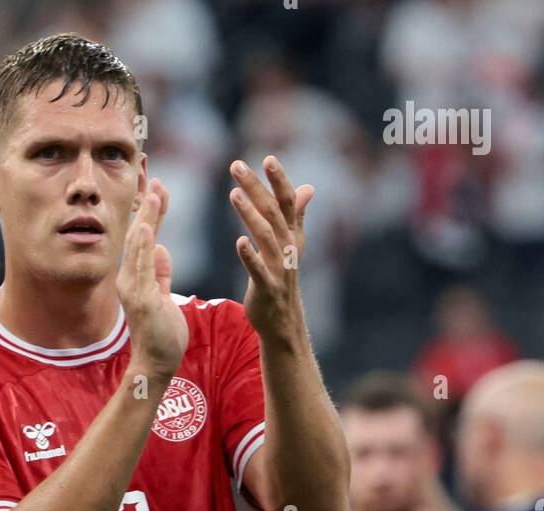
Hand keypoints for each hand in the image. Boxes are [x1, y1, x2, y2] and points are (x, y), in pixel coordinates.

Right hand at [118, 180, 188, 383]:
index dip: (151, 212)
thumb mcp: (164, 298)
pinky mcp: (141, 299)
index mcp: (138, 276)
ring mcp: (134, 288)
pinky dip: (141, 246)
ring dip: (146, 218)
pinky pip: (141, 268)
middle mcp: (131, 278)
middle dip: (147, 206)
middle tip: (152, 176)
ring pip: (139, 246)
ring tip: (153, 192)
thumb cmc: (162, 336)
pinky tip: (145, 227)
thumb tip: (161, 250)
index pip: (144, 237)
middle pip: (138, 234)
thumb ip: (161, 274)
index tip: (157, 186)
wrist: (156, 365)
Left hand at [230, 155, 313, 344]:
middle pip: (273, 211)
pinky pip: (258, 269)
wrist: (281, 320)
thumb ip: (298, 214)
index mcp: (293, 235)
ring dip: (250, 214)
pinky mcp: (266, 287)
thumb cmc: (282, 278)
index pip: (287, 202)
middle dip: (256, 187)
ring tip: (234, 194)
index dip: (279, 180)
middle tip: (236, 165)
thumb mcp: (292, 244)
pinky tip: (240, 241)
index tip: (268, 158)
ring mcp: (279, 267)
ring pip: (265, 235)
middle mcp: (288, 247)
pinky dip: (250, 255)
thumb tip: (309, 188)